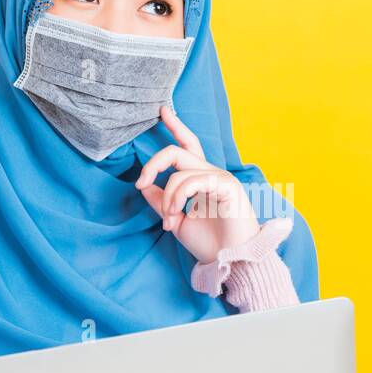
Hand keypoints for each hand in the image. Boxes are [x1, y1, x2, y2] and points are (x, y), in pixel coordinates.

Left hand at [135, 105, 260, 263]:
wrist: (231, 262)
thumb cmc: (209, 244)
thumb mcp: (176, 219)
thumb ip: (161, 200)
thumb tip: (144, 184)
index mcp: (201, 179)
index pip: (187, 145)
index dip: (175, 126)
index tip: (162, 110)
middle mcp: (211, 173)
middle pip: (177, 150)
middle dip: (154, 163)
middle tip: (140, 182)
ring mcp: (221, 178)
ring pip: (179, 171)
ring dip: (168, 198)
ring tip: (170, 221)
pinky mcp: (227, 185)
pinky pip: (192, 181)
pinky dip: (178, 197)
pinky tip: (177, 215)